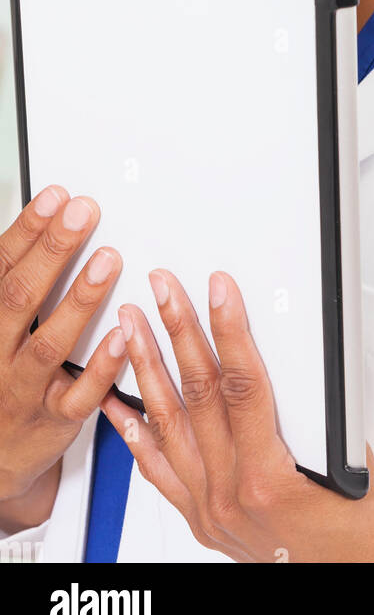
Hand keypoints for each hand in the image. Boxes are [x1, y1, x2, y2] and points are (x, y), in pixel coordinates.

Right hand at [0, 185, 126, 508]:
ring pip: (50, 343)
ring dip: (79, 300)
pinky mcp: (56, 418)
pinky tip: (121, 334)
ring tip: (107, 261)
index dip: (27, 230)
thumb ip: (22, 281)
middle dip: (53, 251)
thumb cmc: (6, 374)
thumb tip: (49, 222)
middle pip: (19, 297)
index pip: (0, 269)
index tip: (55, 197)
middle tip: (84, 213)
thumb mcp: (1, 326)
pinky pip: (80, 393)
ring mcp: (25, 388)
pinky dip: (102, 365)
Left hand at [100, 269, 373, 562]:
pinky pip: (156, 468)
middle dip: (179, 332)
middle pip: (199, 395)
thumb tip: (302, 360)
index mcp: (268, 477)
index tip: (218, 292)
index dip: (229, 331)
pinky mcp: (199, 516)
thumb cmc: (356, 531)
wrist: (349, 577)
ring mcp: (208, 505)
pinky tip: (120, 402)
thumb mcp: (351, 461)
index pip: (243, 386)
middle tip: (163, 290)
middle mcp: (230, 493)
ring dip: (148, 367)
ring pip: (168, 424)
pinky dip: (135, 432)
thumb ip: (319, 410)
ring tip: (133, 326)